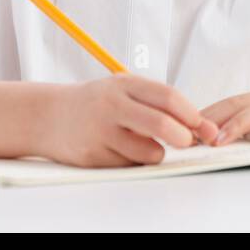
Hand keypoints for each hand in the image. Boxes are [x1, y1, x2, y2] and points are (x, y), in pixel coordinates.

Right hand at [37, 74, 219, 167]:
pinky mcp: (92, 155)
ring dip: (156, 153)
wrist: (47, 116)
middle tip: (187, 142)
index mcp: (123, 84)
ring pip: (149, 152)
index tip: (203, 126)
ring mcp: (100, 131)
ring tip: (143, 143)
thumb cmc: (96, 103)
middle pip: (162, 124)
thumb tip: (199, 126)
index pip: (168, 97)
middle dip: (183, 137)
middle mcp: (111, 105)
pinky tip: (117, 149)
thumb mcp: (122, 89)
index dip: (191, 114)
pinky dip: (133, 161)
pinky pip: (130, 165)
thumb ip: (156, 103)